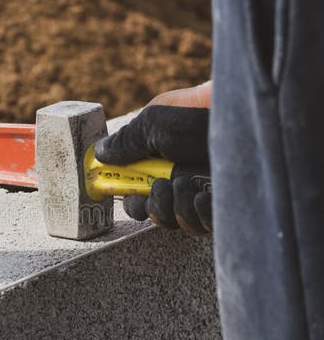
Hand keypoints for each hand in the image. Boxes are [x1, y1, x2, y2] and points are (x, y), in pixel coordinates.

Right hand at [94, 84, 211, 233]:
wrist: (239, 114)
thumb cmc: (194, 114)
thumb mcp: (152, 124)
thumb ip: (125, 143)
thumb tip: (99, 153)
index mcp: (157, 164)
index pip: (135, 195)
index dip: (130, 199)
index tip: (128, 193)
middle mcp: (179, 181)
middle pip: (155, 214)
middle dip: (152, 207)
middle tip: (159, 188)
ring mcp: (201, 194)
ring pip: (178, 223)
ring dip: (176, 207)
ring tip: (184, 183)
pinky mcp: (223, 205)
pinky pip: (204, 225)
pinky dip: (199, 214)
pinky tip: (202, 195)